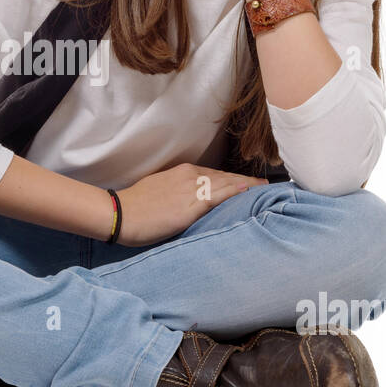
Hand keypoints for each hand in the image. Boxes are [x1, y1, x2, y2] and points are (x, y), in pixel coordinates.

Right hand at [114, 163, 268, 246]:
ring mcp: (191, 189)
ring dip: (247, 186)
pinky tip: (249, 192)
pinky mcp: (191, 205)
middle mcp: (190, 176)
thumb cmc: (135, 207)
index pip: (215, 174)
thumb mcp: (159, 191)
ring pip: (227, 184)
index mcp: (182, 172)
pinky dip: (236, 192)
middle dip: (246, 181)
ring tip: (265, 189)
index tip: (248, 182)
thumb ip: (178, 193)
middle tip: (265, 184)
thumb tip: (189, 201)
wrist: (120, 214)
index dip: (234, 178)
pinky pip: (219, 196)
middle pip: (225, 177)